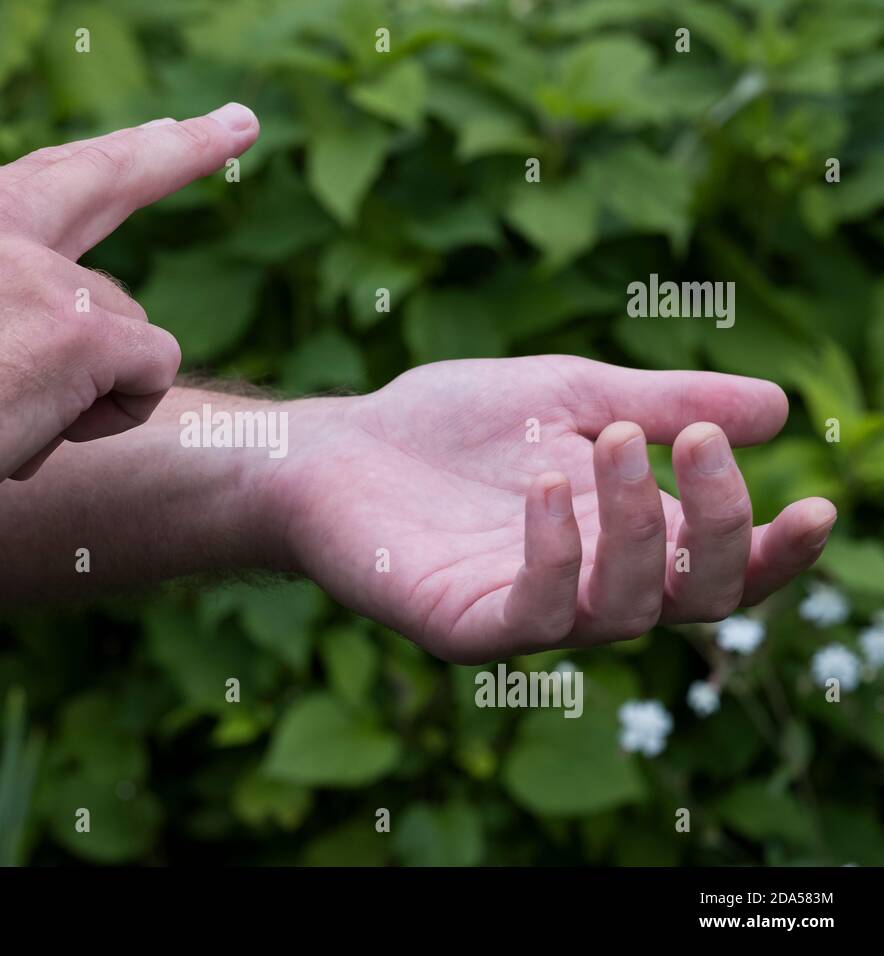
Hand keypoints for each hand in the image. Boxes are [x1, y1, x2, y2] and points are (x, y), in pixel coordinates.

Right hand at [0, 104, 259, 550]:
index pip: (49, 175)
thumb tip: (32, 338)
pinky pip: (150, 367)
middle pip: (112, 175)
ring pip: (125, 326)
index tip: (164, 131)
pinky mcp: (81, 331)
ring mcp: (43, 274)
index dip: (111, 158)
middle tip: (239, 122)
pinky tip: (51, 432)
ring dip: (91, 387)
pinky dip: (120, 411)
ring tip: (10, 422)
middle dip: (182, 146)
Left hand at [275, 355, 836, 662]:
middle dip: (717, 527)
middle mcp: (586, 588)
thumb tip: (778, 409)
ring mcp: (524, 612)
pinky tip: (546, 486)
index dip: (775, 552)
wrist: (337, 445)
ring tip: (617, 443)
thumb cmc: (448, 425)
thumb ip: (665, 401)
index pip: (720, 568)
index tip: (817, 503)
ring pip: (624, 611)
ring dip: (637, 524)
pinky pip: (536, 617)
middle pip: (693, 600)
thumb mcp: (571, 394)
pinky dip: (557, 553)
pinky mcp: (463, 625)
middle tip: (691, 441)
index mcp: (621, 539)